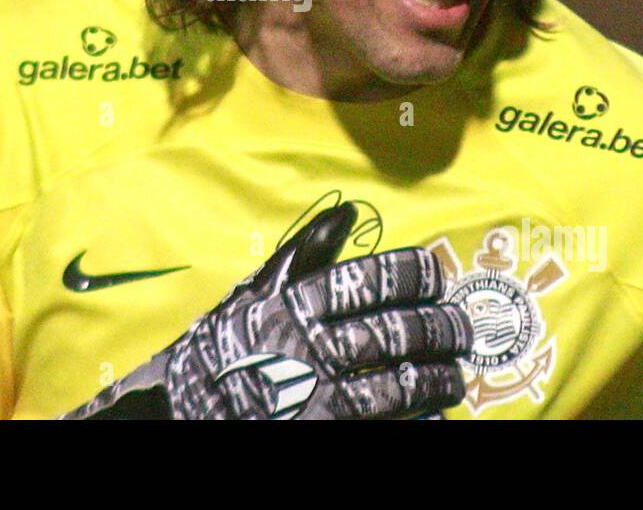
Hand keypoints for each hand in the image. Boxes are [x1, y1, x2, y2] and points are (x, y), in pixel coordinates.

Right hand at [63, 202, 472, 418]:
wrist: (180, 412)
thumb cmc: (222, 349)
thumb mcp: (254, 295)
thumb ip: (302, 255)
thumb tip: (347, 212)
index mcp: (292, 303)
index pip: (370, 279)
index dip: (416, 275)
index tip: (438, 276)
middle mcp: (306, 345)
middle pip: (395, 331)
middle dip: (441, 329)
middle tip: (462, 330)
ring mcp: (314, 395)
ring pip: (399, 382)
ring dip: (438, 377)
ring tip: (454, 375)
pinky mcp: (319, 430)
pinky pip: (383, 420)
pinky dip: (416, 415)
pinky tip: (433, 412)